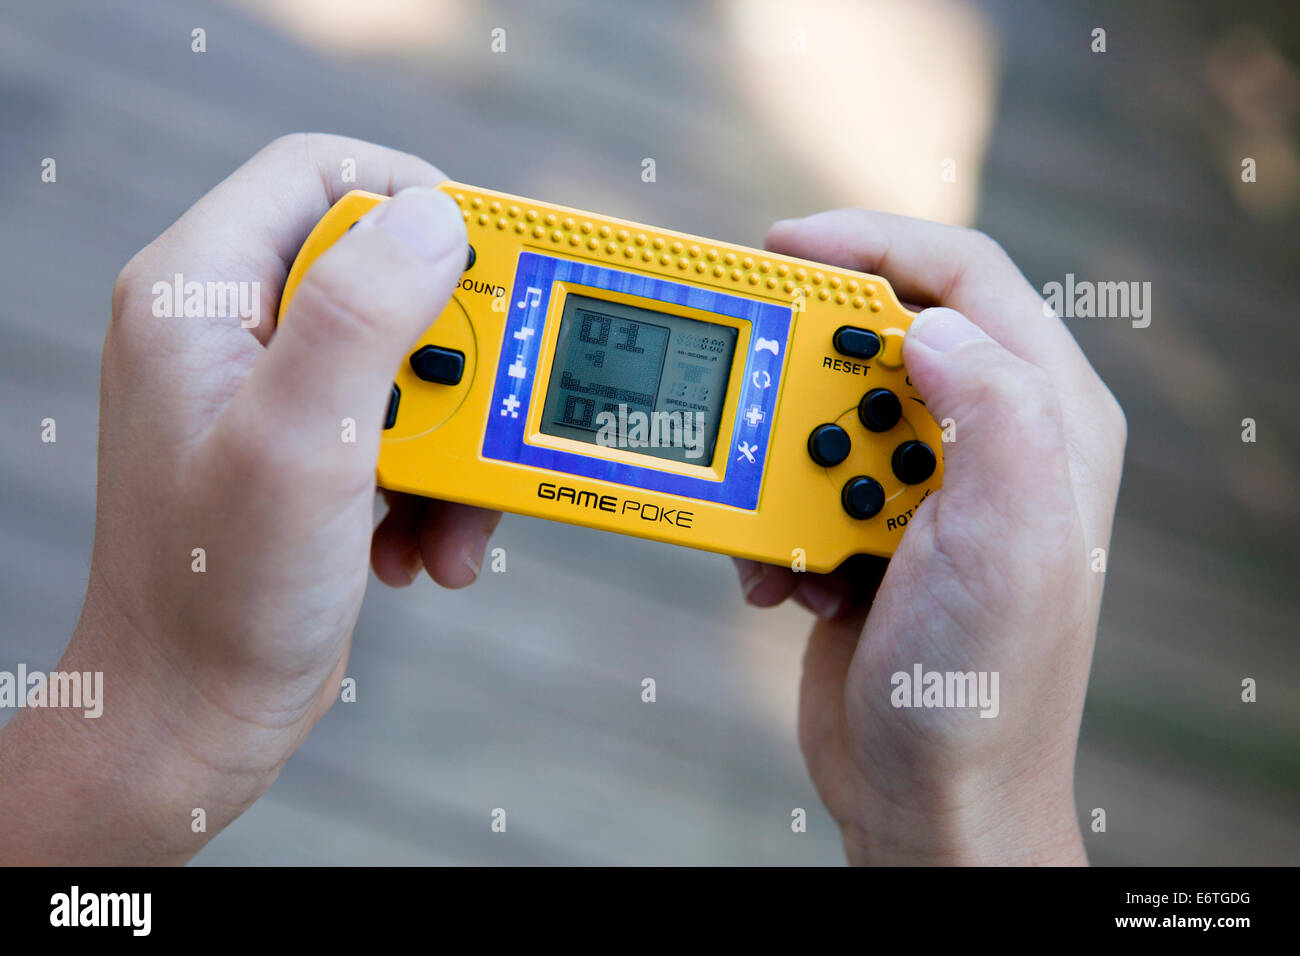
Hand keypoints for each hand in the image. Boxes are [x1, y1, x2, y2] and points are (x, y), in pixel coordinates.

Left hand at [0, 134, 500, 862]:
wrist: (191, 722)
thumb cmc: (217, 593)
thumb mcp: (300, 444)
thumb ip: (361, 315)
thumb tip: (438, 218)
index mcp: (199, 294)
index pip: (321, 174)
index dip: (418, 198)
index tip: (495, 263)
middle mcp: (229, 330)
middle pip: (383, 275)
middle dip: (457, 358)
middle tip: (489, 415)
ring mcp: (267, 397)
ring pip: (408, 363)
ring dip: (457, 440)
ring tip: (456, 522)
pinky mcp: (304, 456)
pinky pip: (402, 431)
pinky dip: (436, 486)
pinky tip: (426, 550)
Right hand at [735, 210, 1125, 864]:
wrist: (927, 794)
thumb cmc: (979, 683)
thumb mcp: (1005, 537)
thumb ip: (988, 407)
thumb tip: (925, 323)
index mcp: (1044, 417)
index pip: (963, 276)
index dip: (873, 242)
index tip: (782, 246)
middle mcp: (987, 439)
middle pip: (876, 335)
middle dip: (802, 367)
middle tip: (753, 399)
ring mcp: (922, 488)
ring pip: (820, 412)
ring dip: (776, 463)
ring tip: (778, 526)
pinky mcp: (866, 532)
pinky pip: (796, 485)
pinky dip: (767, 523)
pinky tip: (781, 579)